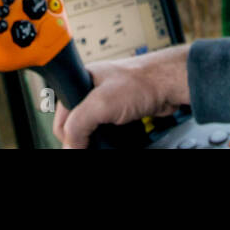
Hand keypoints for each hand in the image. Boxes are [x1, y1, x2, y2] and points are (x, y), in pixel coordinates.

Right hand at [53, 44, 191, 147]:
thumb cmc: (140, 82)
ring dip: (96, 140)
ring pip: (92, 131)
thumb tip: (70, 148)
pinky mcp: (121, 113)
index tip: (77, 146)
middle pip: (76, 126)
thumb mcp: (100, 104)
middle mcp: (92, 92)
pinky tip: (115, 139)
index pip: (61, 117)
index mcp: (81, 82)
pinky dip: (109, 139)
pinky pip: (108, 132)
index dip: (67, 135)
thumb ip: (78, 125)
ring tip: (106, 140)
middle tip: (93, 143)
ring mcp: (107, 103)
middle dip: (82, 138)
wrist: (168, 85)